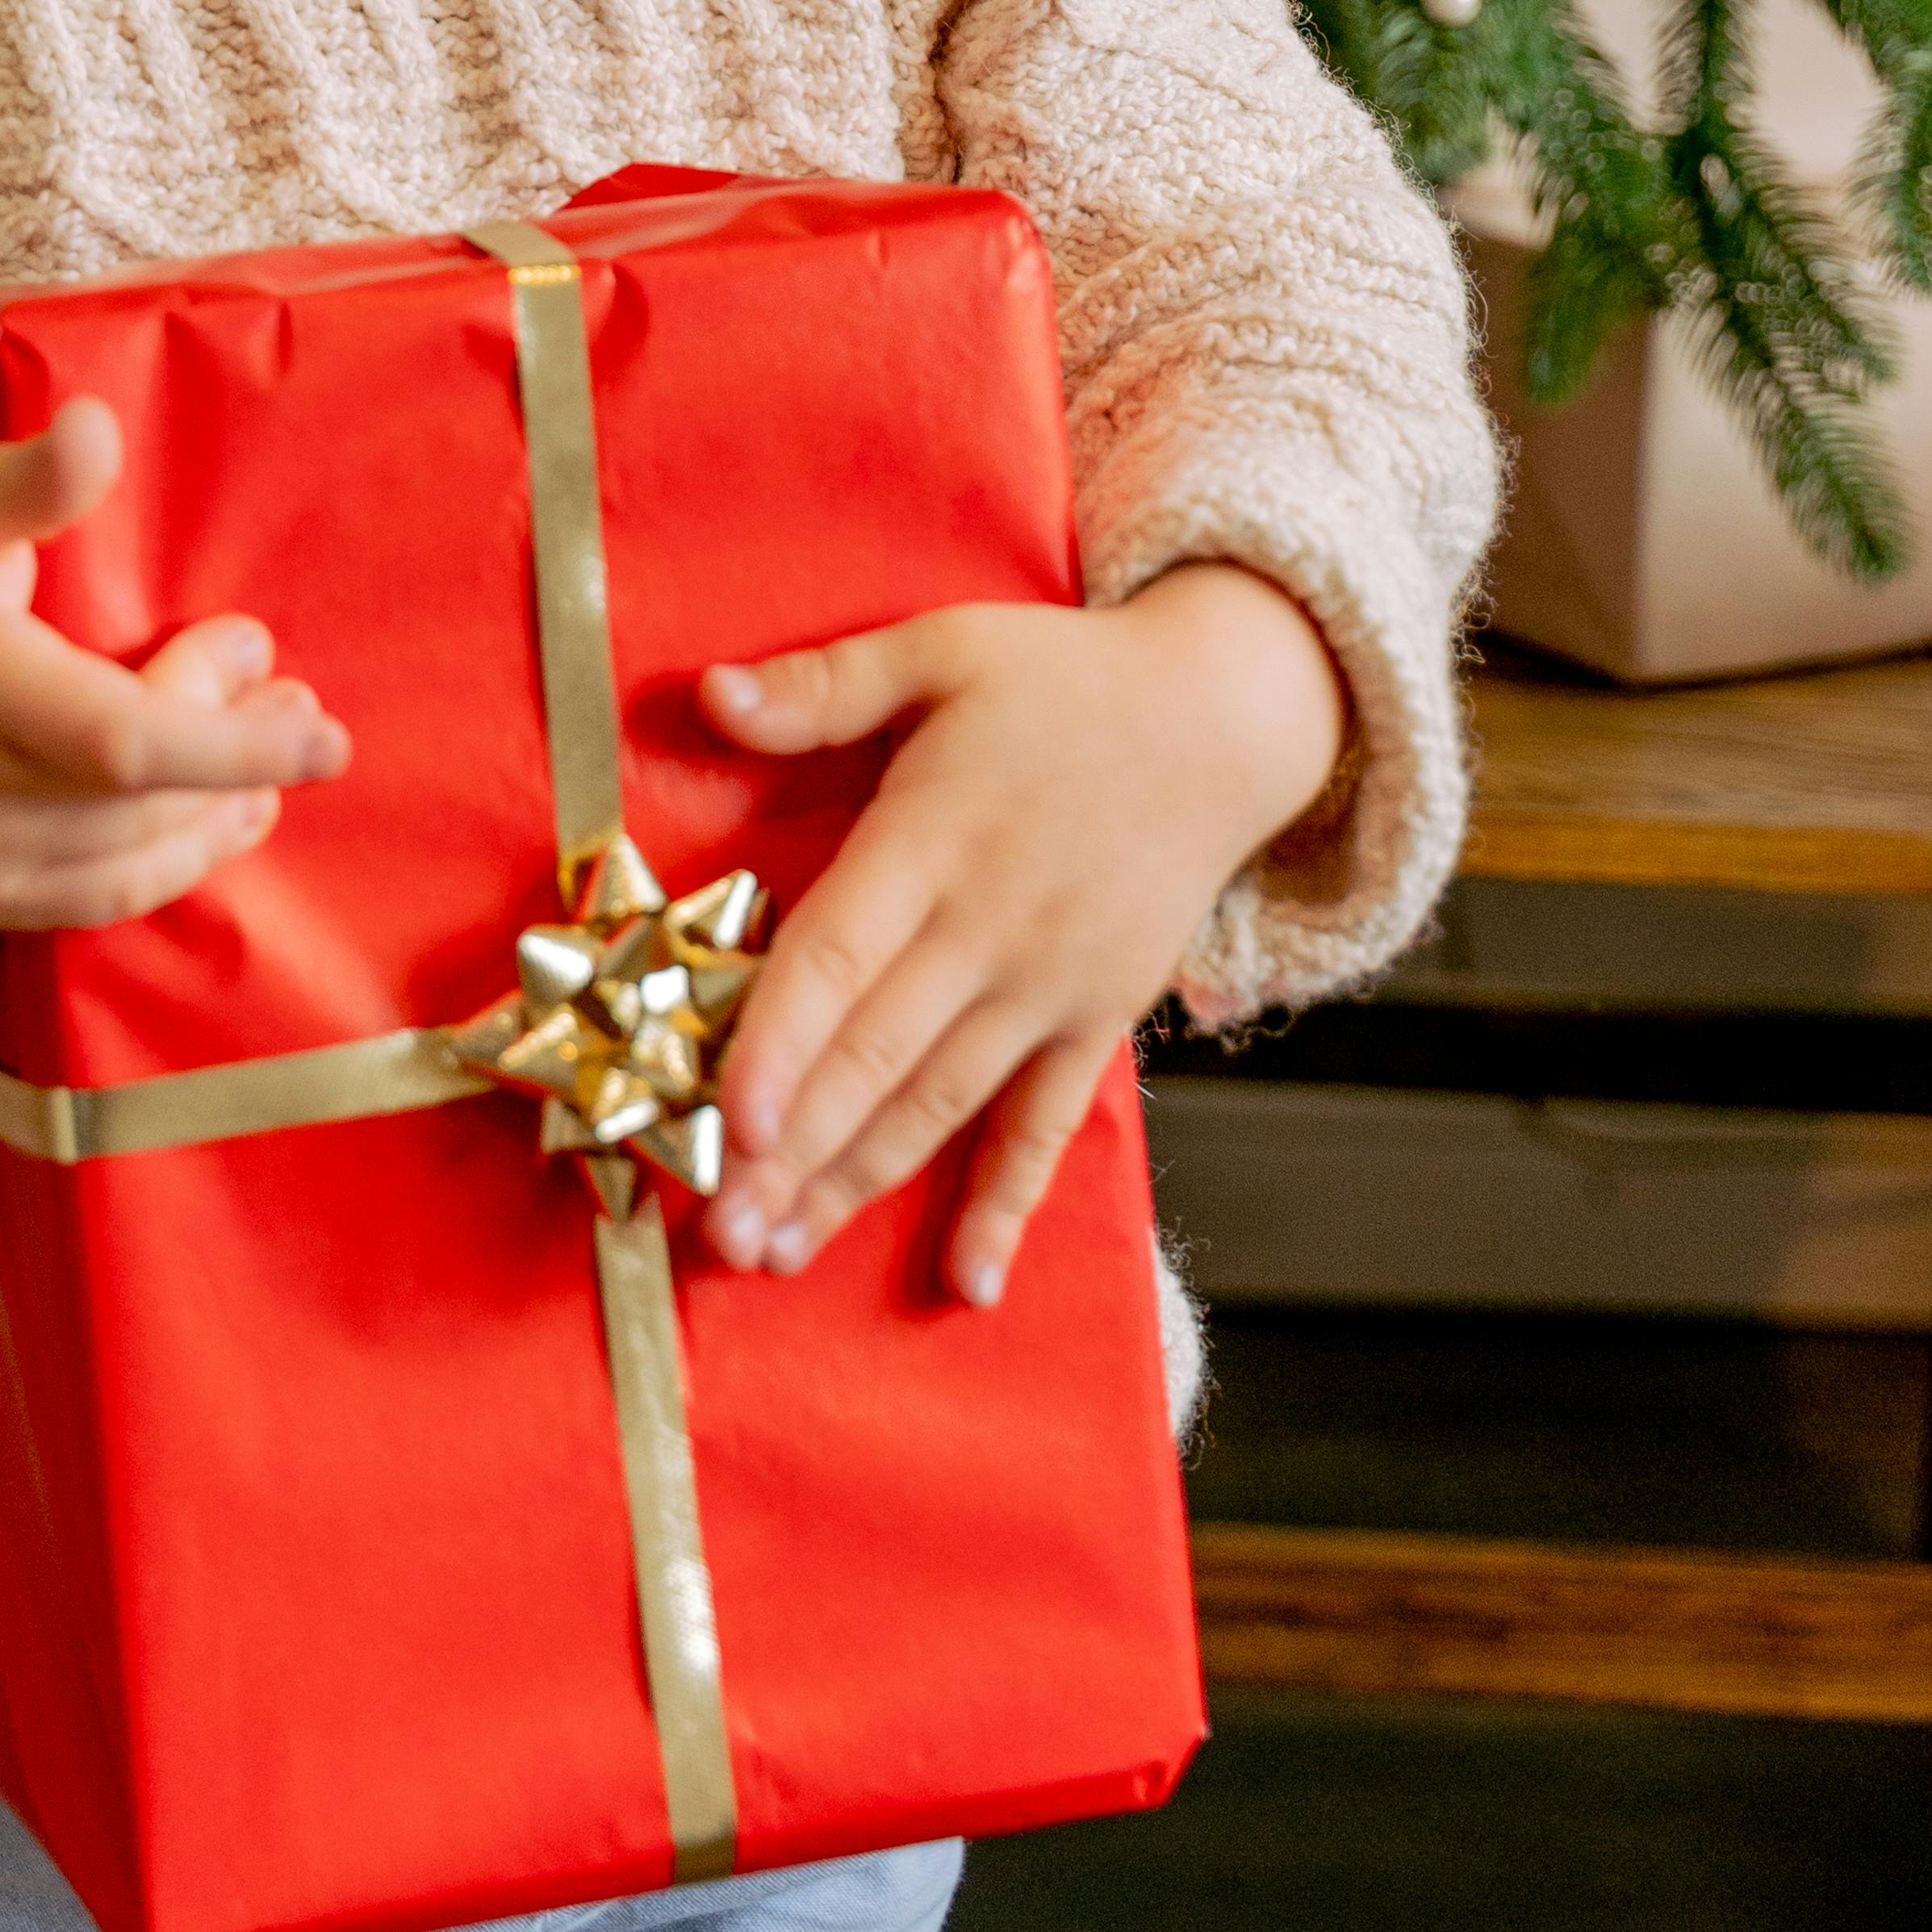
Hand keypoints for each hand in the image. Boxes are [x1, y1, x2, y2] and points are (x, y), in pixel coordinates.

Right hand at [0, 398, 346, 936]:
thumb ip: (26, 480)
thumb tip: (103, 425)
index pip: (117, 741)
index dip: (230, 744)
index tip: (319, 720)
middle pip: (136, 800)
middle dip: (235, 751)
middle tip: (283, 685)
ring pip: (126, 863)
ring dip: (220, 810)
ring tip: (277, 743)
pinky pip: (92, 904)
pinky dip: (170, 866)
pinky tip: (225, 818)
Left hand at [699, 565, 1345, 1307]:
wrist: (1224, 719)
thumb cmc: (1064, 678)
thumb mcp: (943, 647)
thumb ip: (825, 684)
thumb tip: (706, 695)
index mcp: (932, 839)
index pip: (841, 955)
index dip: (780, 1043)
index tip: (726, 1123)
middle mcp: (987, 930)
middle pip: (876, 1055)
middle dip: (791, 1151)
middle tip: (719, 1232)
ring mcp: (1047, 988)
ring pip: (938, 1105)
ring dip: (855, 1185)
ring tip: (778, 1254)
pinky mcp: (1096, 1021)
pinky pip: (1046, 1126)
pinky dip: (1007, 1206)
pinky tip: (967, 1284)